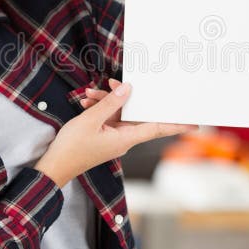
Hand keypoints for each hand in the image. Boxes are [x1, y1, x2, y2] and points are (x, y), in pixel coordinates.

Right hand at [34, 78, 197, 187]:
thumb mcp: (90, 121)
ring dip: (105, 101)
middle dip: (124, 96)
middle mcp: (123, 139)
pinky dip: (98, 109)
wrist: (54, 166)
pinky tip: (87, 101)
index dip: (177, 125)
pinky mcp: (104, 136)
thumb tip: (128, 90)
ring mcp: (113, 137)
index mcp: (126, 138)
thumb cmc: (71, 149)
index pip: (158, 129)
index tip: (194, 123)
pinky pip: (107, 118)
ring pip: (118, 113)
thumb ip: (110, 103)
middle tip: (115, 82)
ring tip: (89, 94)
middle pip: (134, 113)